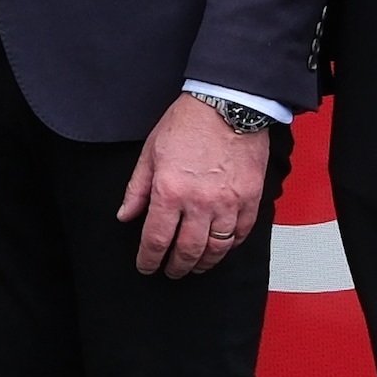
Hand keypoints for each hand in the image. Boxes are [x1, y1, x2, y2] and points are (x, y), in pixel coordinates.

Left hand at [116, 95, 273, 279]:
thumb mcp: (151, 153)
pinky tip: (221, 248)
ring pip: (216, 248)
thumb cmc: (189, 122)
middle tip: (171, 271)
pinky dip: (230, 246)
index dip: (149, 259)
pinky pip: (241, 233)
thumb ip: (137, 189)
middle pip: (187, 251)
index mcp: (170, 191)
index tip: (147, 266)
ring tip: (195, 266)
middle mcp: (199, 202)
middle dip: (176, 267)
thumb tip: (126, 216)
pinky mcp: (250, 199)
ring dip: (204, 263)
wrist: (228, 104)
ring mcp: (228, 202)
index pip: (156, 240)